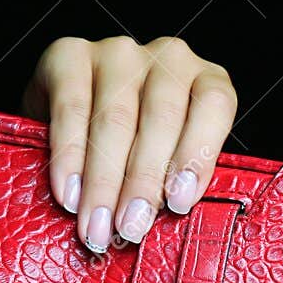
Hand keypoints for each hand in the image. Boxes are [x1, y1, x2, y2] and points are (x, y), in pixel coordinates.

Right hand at [20, 35, 237, 254]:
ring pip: (115, 119)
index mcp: (206, 81)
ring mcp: (119, 53)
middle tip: (129, 229)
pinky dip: (69, 158)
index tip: (178, 204)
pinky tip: (69, 194)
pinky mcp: (69, 54)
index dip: (197, 155)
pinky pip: (70, 109)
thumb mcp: (173, 162)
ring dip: (104, 182)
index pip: (213, 107)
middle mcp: (169, 58)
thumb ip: (180, 181)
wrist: (77, 117)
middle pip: (161, 119)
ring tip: (98, 226)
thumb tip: (170, 224)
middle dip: (143, 182)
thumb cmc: (142, 150)